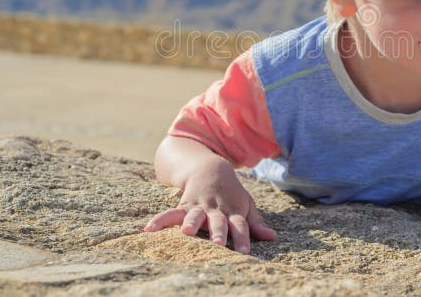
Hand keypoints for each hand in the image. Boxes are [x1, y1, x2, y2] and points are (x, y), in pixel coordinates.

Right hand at [144, 160, 275, 253]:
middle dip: (218, 232)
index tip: (244, 252)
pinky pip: (170, 213)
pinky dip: (160, 220)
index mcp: (233, 211)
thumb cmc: (231, 194)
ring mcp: (199, 207)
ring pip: (195, 216)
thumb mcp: (246, 204)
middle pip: (218, 222)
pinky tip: (148, 229)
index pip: (240, 226)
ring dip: (192, 224)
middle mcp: (216, 210)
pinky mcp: (183, 206)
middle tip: (219, 243)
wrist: (211, 169)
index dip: (242, 238)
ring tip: (186, 232)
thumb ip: (256, 222)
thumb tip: (273, 237)